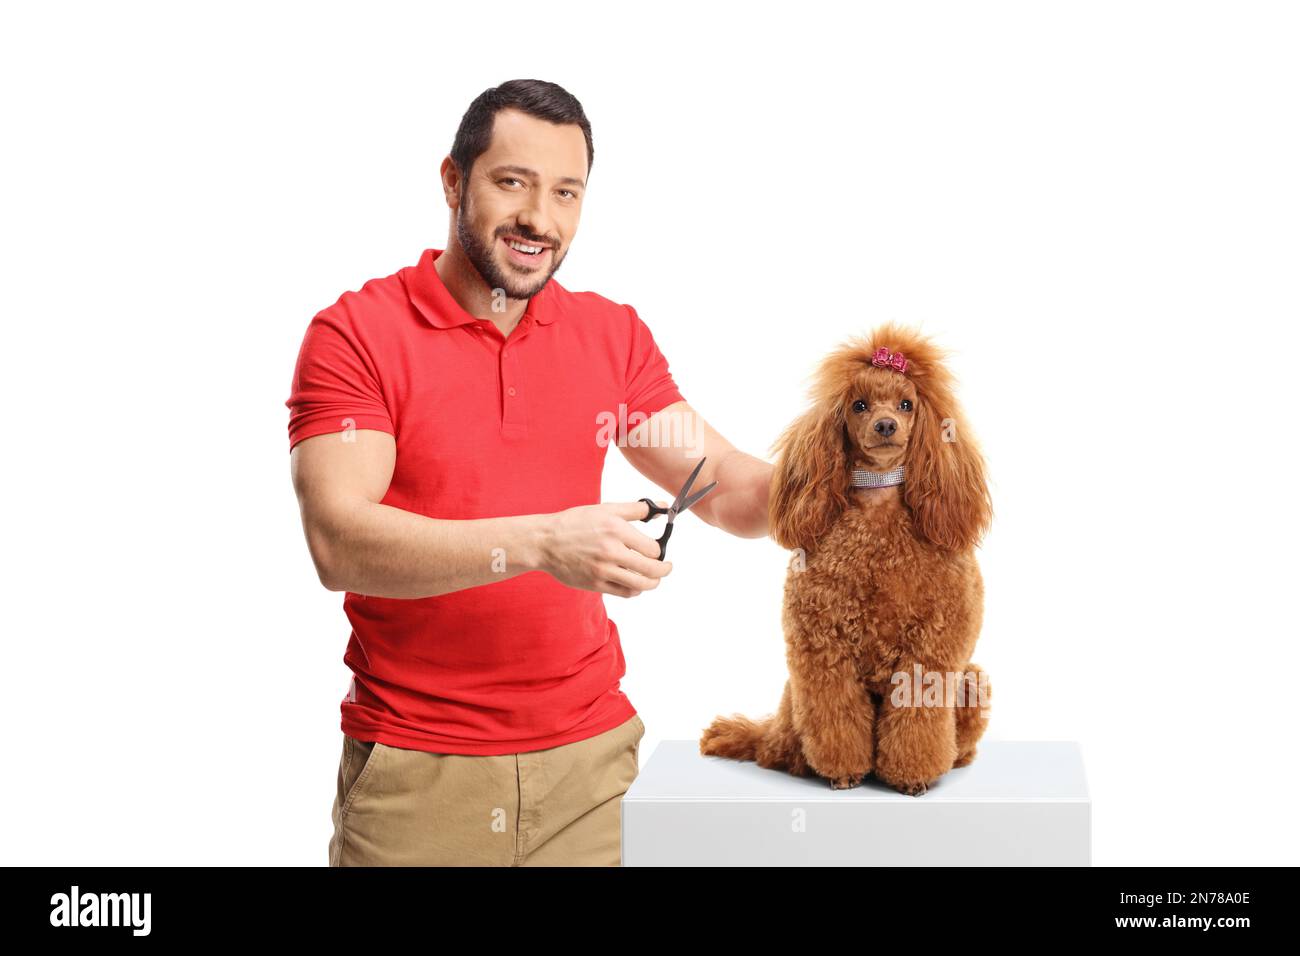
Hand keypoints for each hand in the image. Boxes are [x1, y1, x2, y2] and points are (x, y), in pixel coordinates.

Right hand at [539, 501, 672, 596]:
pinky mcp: (596, 584)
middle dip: (664, 569)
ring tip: (654, 578)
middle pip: (652, 569)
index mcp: (616, 530)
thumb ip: (636, 509)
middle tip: (666, 567)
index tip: (658, 549)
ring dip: (653, 583)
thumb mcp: (605, 509)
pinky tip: (635, 584)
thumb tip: (660, 507)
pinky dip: (635, 590)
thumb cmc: (575, 523)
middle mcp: (611, 551)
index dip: (660, 550)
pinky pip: (625, 592)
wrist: (545, 542)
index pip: (653, 548)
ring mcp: (603, 570)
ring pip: (641, 585)